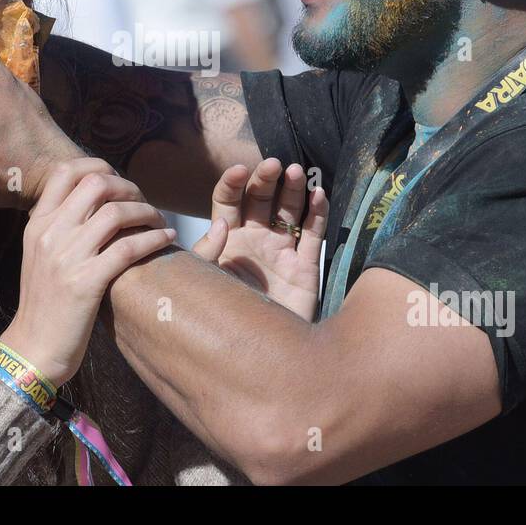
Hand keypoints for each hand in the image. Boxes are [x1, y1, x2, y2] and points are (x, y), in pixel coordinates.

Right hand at [1, 158, 176, 384]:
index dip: (99, 166)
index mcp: (38, 224)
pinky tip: (167, 239)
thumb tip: (90, 200)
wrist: (33, 349)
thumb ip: (60, 226)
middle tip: (144, 202)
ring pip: (115, 213)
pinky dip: (154, 239)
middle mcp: (49, 234)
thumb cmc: (45, 303)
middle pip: (95, 184)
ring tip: (160, 221)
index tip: (120, 180)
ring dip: (146, 212)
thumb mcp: (41, 256)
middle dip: (129, 187)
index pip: (65, 172)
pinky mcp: (85, 284)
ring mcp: (66, 258)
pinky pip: (127, 248)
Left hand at [191, 158, 326, 320]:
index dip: (232, 183)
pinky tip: (319, 194)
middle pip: (261, 200)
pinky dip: (317, 213)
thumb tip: (222, 222)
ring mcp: (281, 252)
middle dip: (266, 179)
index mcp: (226, 240)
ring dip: (293, 189)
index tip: (239, 171)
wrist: (255, 360)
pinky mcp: (305, 268)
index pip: (228, 201)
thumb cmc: (222, 319)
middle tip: (272, 165)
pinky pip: (312, 235)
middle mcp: (254, 241)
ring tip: (295, 171)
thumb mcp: (206, 283)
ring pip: (289, 211)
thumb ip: (208, 253)